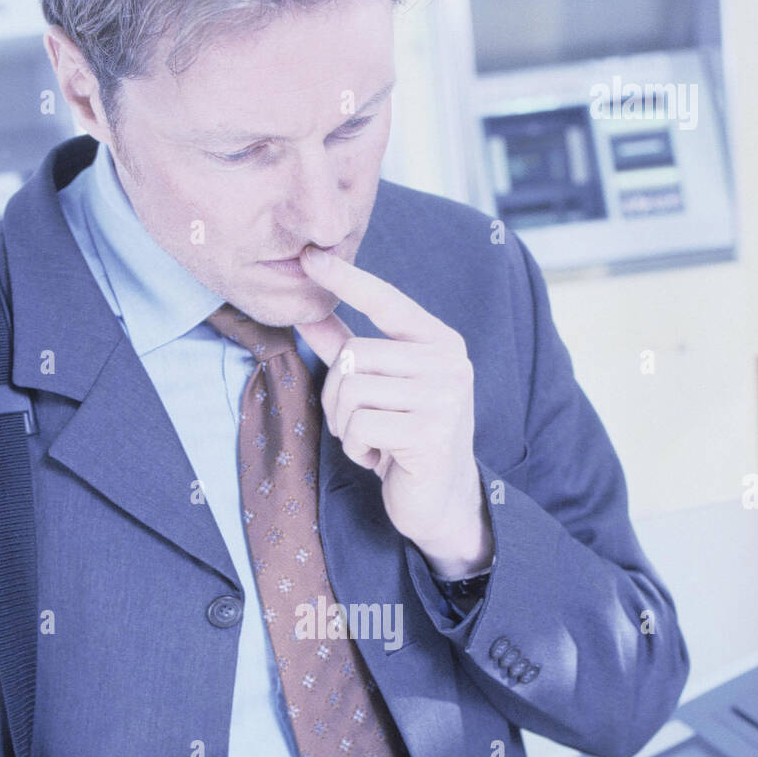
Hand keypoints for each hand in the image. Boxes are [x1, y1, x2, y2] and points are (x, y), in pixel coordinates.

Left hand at [296, 246, 493, 579]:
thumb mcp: (380, 389)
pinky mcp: (431, 433)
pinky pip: (360, 426)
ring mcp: (445, 397)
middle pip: (353, 355)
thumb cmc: (407, 440)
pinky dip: (356, 449)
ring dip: (346, 426)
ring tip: (372, 442)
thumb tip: (308, 311)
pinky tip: (381, 459)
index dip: (347, 278)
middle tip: (358, 426)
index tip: (310, 255)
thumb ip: (348, 349)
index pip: (387, 301)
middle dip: (337, 397)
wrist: (442, 501)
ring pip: (352, 391)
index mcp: (440, 342)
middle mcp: (449, 362)